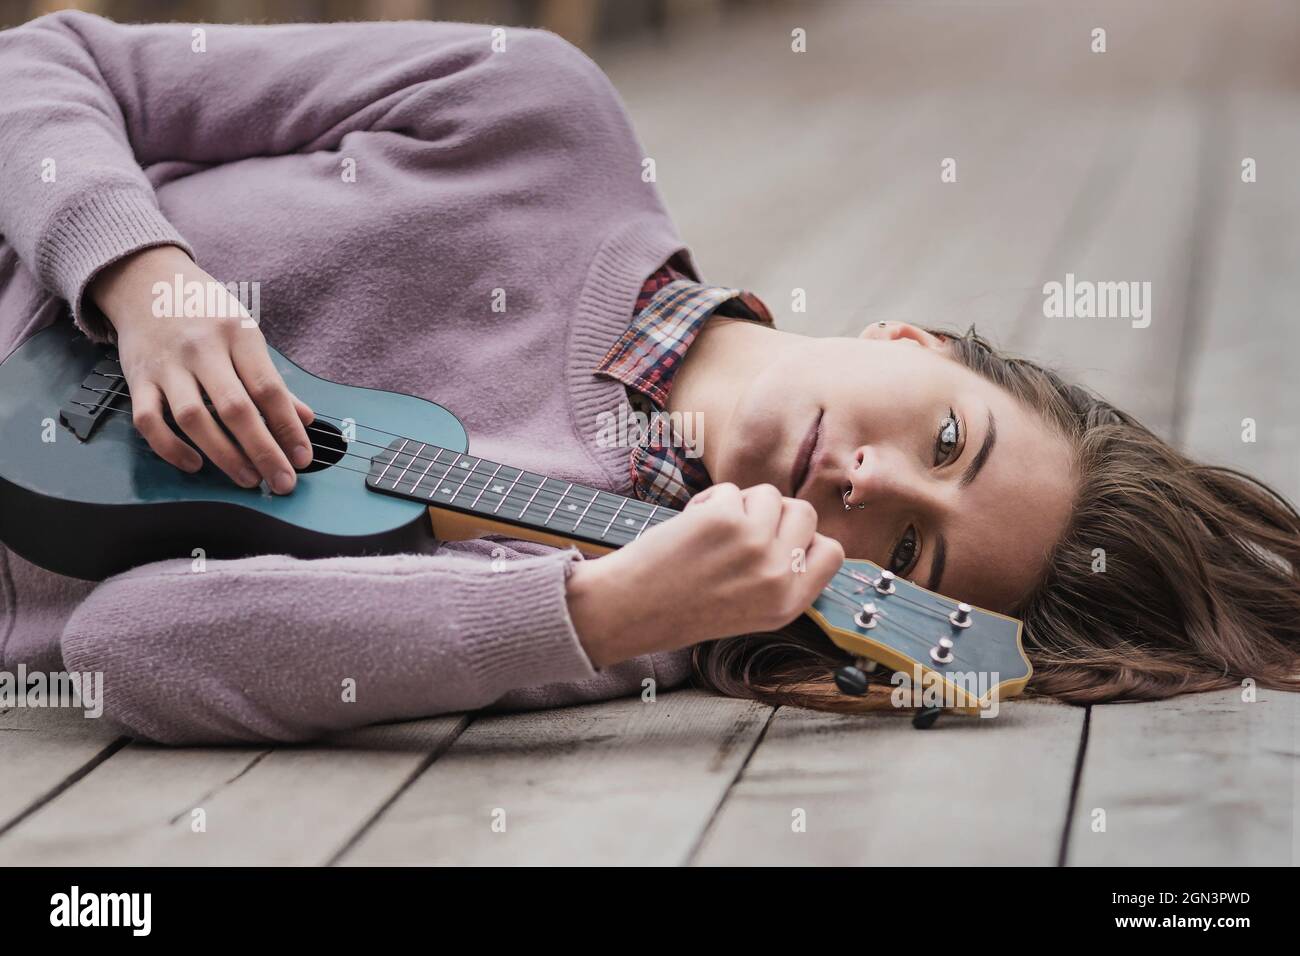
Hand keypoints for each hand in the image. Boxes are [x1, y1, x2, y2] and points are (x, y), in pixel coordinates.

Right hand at [89, 246, 313, 492]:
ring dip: (223, 456)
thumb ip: (272, 380)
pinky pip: (148, 421)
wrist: (146, 281)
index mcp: (238, 335)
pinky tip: (195, 464)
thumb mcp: (246, 333)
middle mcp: (202, 349)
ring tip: (248, 479)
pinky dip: (170, 448)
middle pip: (235, 409)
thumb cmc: (205, 313)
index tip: (302, 458)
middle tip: (282, 482)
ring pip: (193, 419)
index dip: (288, 428)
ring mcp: (167, 365)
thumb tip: (305, 419)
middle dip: (263, 451)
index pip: (269, 389)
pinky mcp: (137, 378)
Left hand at [566, 483, 844, 666]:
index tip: (779, 542)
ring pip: (768, 494)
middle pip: (803, 512)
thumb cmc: (685, 607)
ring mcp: (754, 545)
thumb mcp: (752, 610)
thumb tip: (805, 532)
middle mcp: (778, 575)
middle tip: (739, 534)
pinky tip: (691, 527)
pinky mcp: (724, 520)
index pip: (832, 552)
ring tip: (713, 533)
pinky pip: (730, 490)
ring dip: (740, 504)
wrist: (631, 609)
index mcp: (789, 603)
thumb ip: (783, 576)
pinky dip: (708, 501)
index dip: (806, 540)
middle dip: (771, 514)